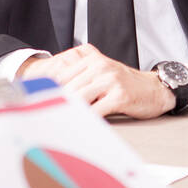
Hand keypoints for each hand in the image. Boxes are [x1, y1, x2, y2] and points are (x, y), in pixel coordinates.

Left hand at [23, 44, 175, 118]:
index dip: (46, 90)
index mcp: (92, 59)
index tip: (32, 104)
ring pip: (79, 98)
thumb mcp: (103, 71)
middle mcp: (100, 67)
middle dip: (53, 104)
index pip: (62, 75)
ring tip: (54, 126)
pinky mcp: (120, 96)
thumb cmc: (126, 85)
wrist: (156, 89)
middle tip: (39, 120)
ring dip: (67, 113)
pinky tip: (78, 128)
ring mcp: (110, 80)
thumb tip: (52, 89)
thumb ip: (81, 73)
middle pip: (68, 87)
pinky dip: (86, 121)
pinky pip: (96, 110)